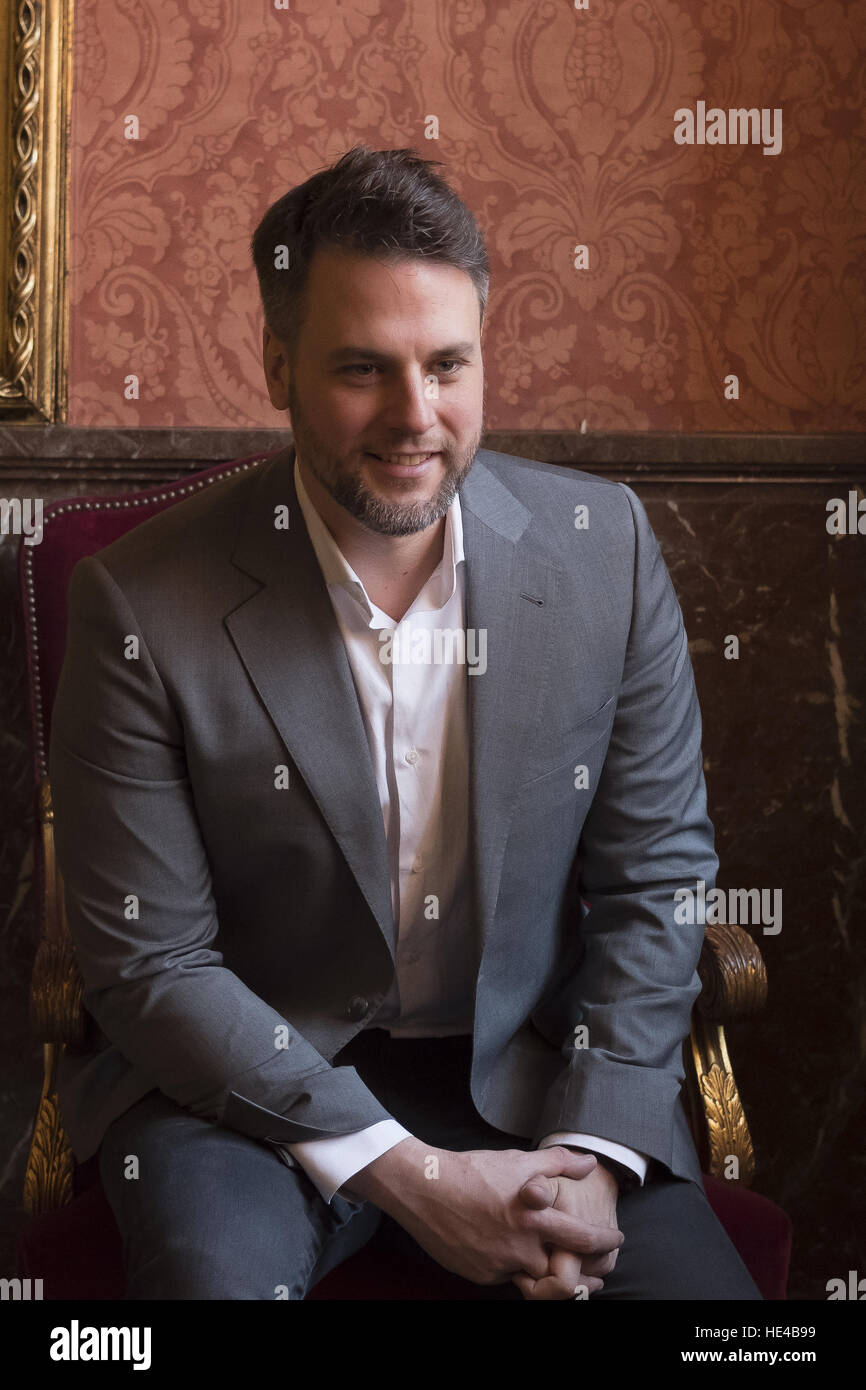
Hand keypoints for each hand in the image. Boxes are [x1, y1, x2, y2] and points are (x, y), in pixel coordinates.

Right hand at [347, 1139, 623, 1286]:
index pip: (583, 1239)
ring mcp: (499, 1265)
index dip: (606, 1241)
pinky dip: (519, 1269)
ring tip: (563, 1267)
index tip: (615, 1238)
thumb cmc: (474, 1170)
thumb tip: (590, 1163)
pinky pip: (509, 1277)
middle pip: (564, 1271)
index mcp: (534, 1218)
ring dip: (553, 1275)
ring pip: (536, 1278)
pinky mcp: (481, 1275)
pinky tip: (520, 1255)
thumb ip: (558, 1163)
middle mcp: (519, 1248)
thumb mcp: (519, 1160)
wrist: (425, 1189)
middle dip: (586, 1272)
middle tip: (597, 1269)